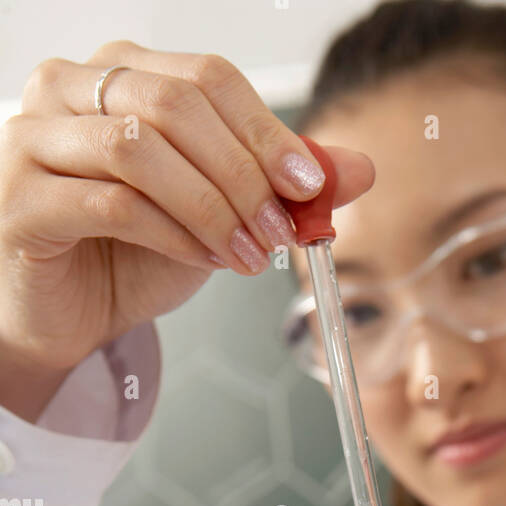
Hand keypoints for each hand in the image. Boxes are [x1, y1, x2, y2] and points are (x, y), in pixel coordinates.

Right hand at [0, 40, 373, 385]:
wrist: (68, 318)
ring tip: (249, 255)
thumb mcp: (219, 215)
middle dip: (245, 174)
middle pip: (176, 105)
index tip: (314, 185)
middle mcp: (66, 90)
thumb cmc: (130, 256)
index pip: (206, 77)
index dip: (268, 132)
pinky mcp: (21, 200)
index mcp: (118, 73)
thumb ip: (278, 186)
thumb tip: (357, 169)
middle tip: (283, 231)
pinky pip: (113, 205)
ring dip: (212, 208)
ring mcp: (33, 139)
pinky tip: (205, 261)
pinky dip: (174, 235)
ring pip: (141, 151)